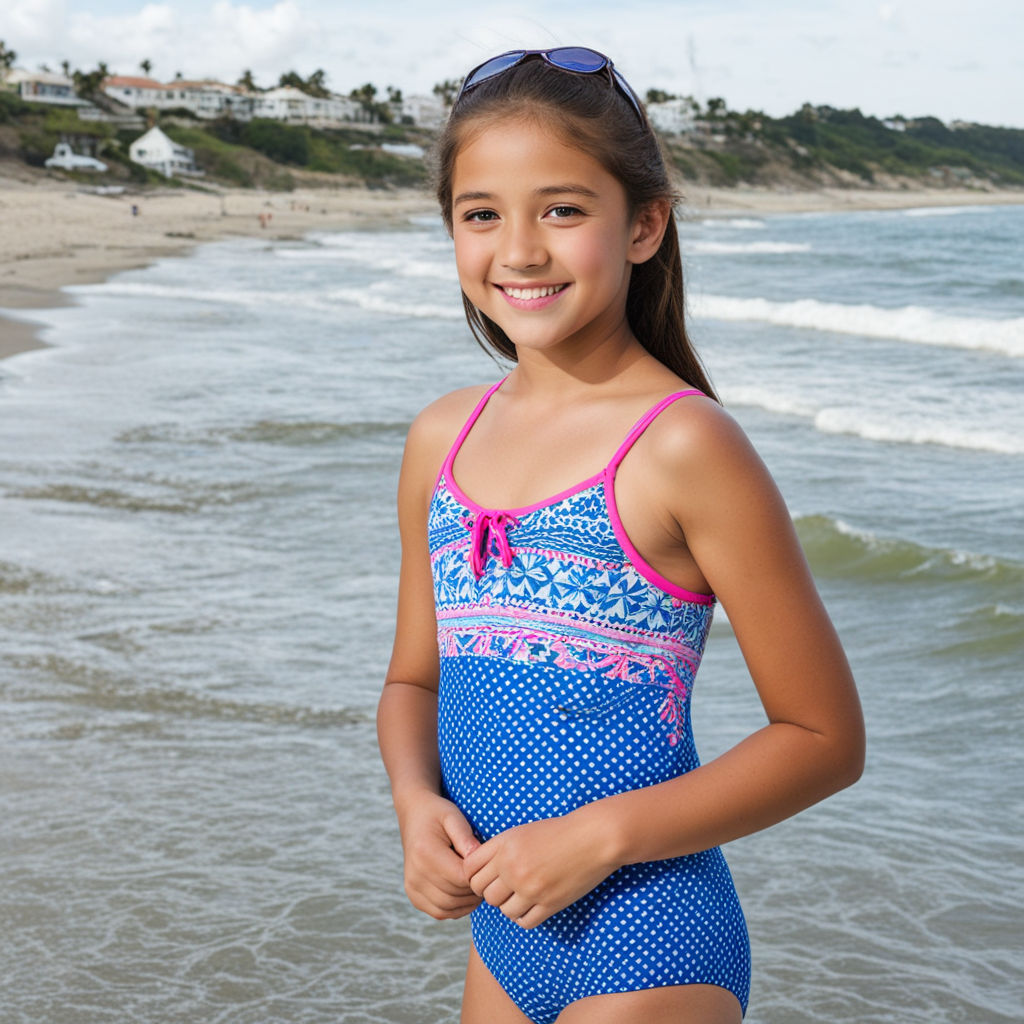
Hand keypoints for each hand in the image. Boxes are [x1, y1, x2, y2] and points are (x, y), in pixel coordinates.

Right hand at [397, 792, 481, 919]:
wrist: (414, 814)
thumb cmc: (437, 814)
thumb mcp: (453, 817)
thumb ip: (466, 838)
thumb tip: (479, 860)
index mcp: (425, 853)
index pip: (461, 878)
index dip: (479, 875)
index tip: (488, 865)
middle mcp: (415, 874)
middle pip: (455, 895)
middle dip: (475, 889)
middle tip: (487, 876)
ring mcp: (412, 887)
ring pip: (448, 908)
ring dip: (467, 901)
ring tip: (477, 883)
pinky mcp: (413, 895)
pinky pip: (439, 912)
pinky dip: (456, 908)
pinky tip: (464, 893)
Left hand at [462, 811, 619, 928]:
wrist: (593, 837)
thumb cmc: (558, 832)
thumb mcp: (522, 832)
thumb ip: (498, 850)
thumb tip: (476, 872)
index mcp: (504, 845)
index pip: (469, 870)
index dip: (474, 876)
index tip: (486, 876)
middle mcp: (512, 867)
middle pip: (484, 893)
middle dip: (491, 892)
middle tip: (505, 888)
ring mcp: (530, 888)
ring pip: (502, 910)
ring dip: (509, 905)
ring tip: (521, 895)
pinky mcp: (548, 904)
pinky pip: (523, 921)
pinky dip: (524, 916)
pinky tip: (532, 905)